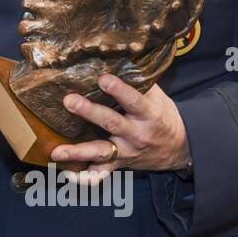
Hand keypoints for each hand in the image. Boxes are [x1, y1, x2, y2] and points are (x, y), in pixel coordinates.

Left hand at [50, 73, 191, 183]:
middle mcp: (136, 133)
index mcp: (148, 114)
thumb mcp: (157, 98)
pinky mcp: (120, 165)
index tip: (103, 79)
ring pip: (100, 152)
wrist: (181, 148)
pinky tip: (69, 176)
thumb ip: (137, 83)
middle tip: (69, 101)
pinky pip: (101, 174)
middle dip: (89, 112)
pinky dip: (86, 177)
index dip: (119, 90)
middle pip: (111, 122)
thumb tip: (114, 59)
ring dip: (77, 152)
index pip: (133, 100)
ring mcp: (126, 151)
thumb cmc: (163, 116)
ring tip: (56, 152)